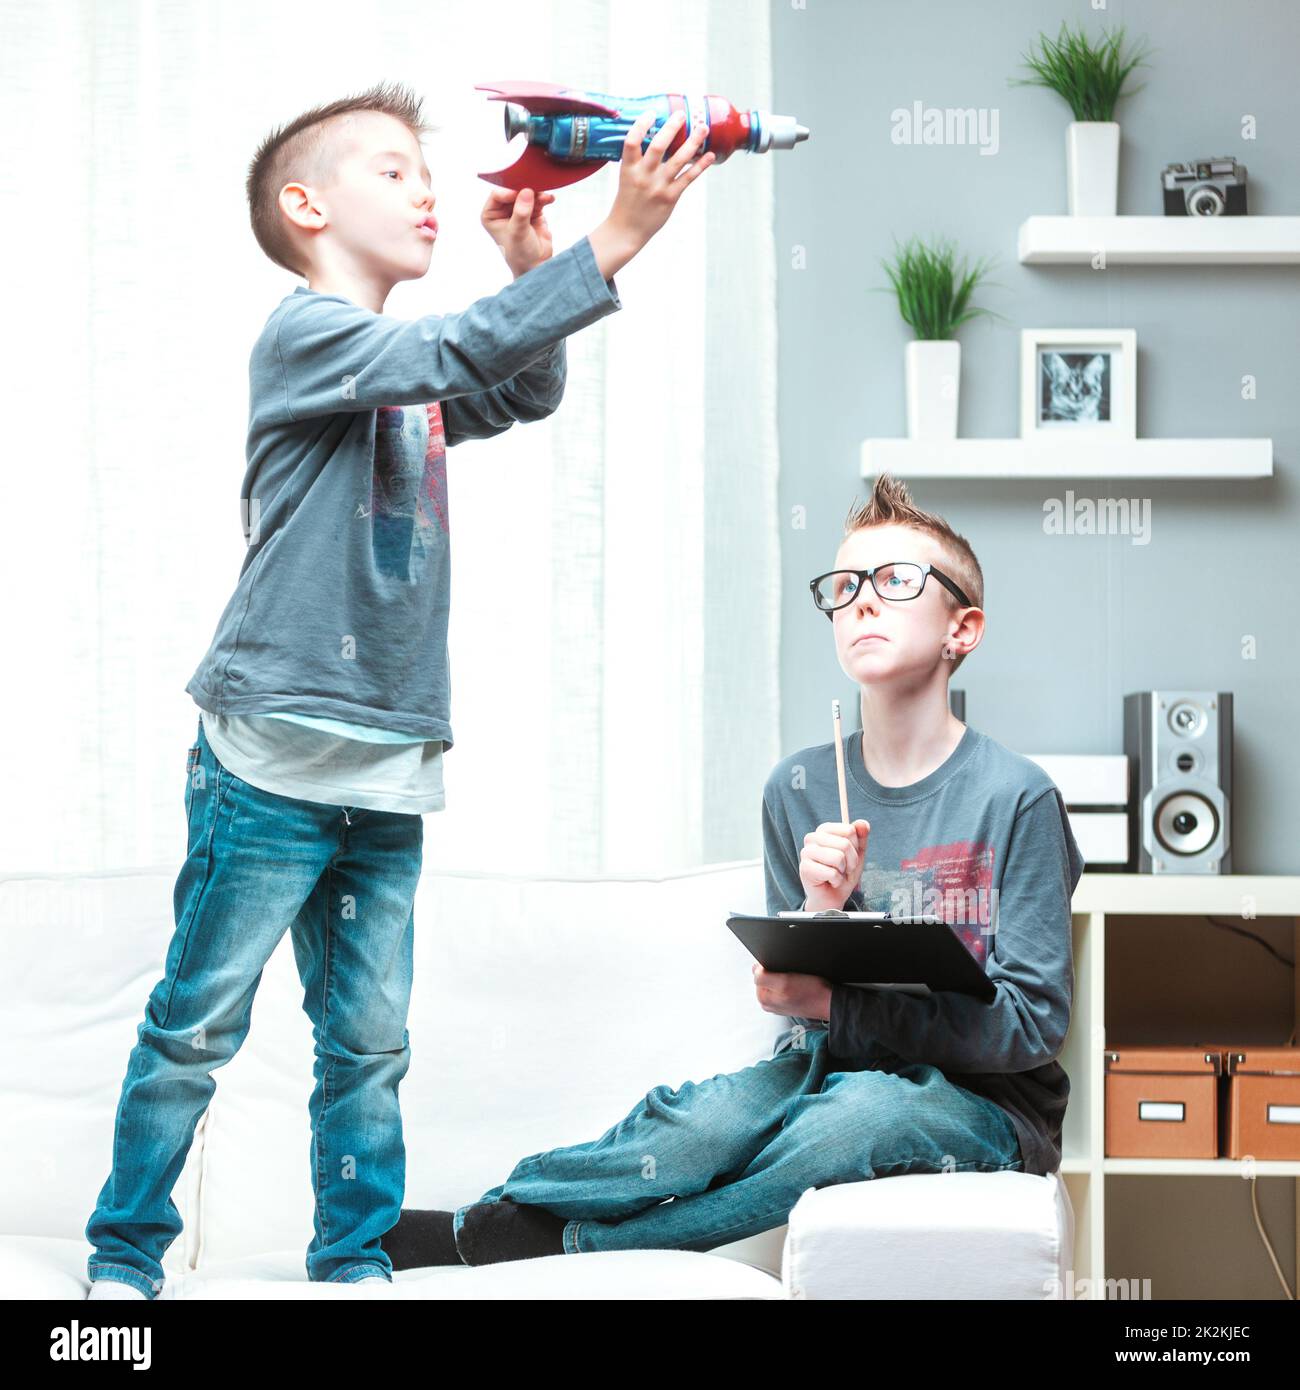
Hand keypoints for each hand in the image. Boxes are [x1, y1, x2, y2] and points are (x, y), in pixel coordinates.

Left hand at [480, 186, 557, 277]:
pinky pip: (538, 199)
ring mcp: (518, 210)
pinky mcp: (532, 212)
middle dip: (525, 190)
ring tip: (545, 198)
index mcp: (490, 215)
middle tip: (537, 190)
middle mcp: (502, 210)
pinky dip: (544, 198)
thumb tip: (527, 191)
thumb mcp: (518, 232)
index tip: (522, 194)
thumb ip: (521, 212)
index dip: (510, 192)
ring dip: (537, 194)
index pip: (498, 195)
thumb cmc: (520, 254)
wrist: (537, 266)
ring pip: (527, 194)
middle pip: (513, 191)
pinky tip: (550, 199)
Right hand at [586, 109, 714, 278]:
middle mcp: (643, 175)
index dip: (641, 125)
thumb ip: (639, 161)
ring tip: (703, 128)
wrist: (627, 230)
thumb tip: (656, 138)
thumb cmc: (628, 201)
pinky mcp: (670, 198)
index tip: (652, 113)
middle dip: (672, 127)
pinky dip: (700, 165)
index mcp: (628, 168)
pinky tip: (710, 155)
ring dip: (693, 142)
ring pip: (678, 159)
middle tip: (682, 114)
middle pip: (659, 146)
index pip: (632, 141)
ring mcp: (658, 187)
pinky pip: (688, 178)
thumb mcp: (627, 177)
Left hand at [752, 963, 832, 1021]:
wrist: (829, 1002)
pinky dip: (789, 981)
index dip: (770, 966)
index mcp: (763, 999)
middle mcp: (768, 1003)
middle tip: (792, 976)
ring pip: (775, 980)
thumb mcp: (784, 982)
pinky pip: (783, 986)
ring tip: (797, 981)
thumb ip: (763, 977)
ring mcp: (778, 1003)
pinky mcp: (787, 1001)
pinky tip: (799, 984)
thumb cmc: (811, 992)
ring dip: (783, 976)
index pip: (758, 973)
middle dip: (776, 972)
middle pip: (765, 977)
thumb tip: (754, 970)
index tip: (783, 971)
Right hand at [798, 819, 870, 911]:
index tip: (849, 855)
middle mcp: (812, 837)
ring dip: (843, 871)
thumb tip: (863, 823)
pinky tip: (830, 881)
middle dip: (851, 861)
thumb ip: (861, 838)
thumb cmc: (843, 873)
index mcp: (824, 830)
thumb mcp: (857, 854)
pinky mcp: (805, 868)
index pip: (849, 830)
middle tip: (844, 868)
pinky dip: (837, 881)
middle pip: (845, 844)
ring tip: (837, 874)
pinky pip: (832, 873)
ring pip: (838, 858)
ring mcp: (806, 852)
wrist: (832, 896)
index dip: (855, 846)